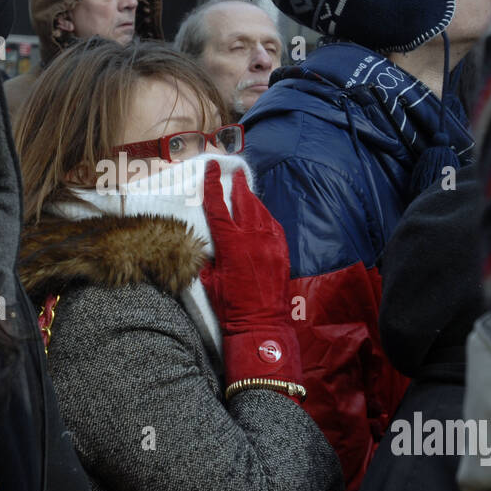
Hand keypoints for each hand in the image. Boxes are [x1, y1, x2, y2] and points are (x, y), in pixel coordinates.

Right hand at [197, 162, 301, 388]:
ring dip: (252, 200)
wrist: (261, 324)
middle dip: (239, 184)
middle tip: (236, 172)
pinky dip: (266, 217)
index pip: (218, 206)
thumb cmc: (230, 306)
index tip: (211, 167)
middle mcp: (252, 238)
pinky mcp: (282, 251)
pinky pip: (274, 226)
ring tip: (246, 192)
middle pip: (244, 201)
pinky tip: (261, 215)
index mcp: (230, 244)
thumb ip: (208, 257)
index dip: (213, 184)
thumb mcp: (209, 281)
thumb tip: (207, 244)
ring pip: (261, 211)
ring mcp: (271, 243)